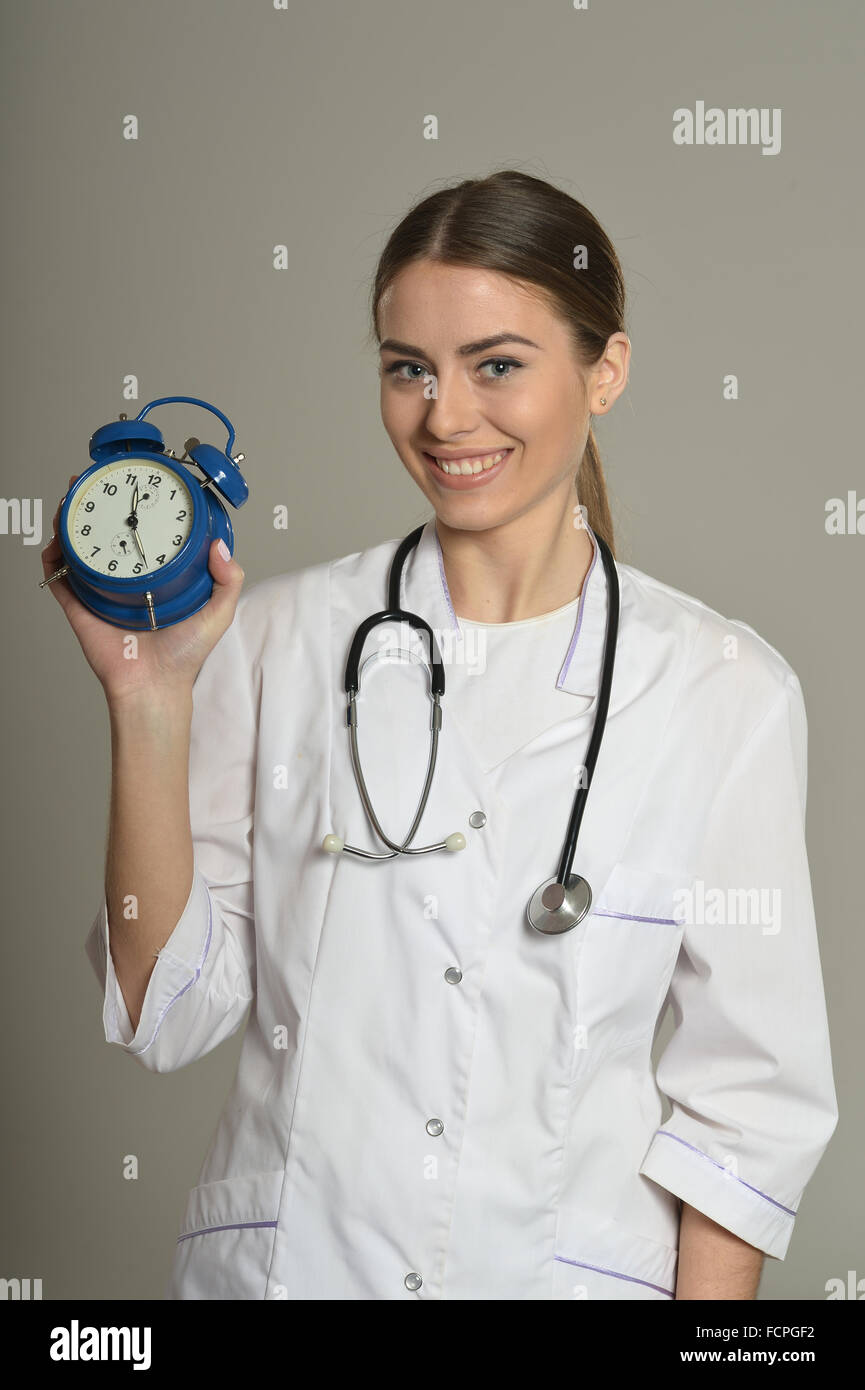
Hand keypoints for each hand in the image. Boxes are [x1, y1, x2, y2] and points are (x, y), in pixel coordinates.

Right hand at [40, 474, 244, 705]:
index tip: (135, 484)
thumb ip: (228, 579)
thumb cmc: (185, 654)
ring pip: (79, 547)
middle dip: (96, 505)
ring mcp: (100, 590)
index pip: (144, 534)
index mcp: (155, 575)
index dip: (137, 508)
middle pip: (106, 532)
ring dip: (70, 522)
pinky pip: (60, 577)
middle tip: (94, 484)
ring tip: (71, 503)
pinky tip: (56, 541)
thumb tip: (221, 544)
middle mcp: (126, 578)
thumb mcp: (218, 612)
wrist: (154, 686)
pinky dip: (53, 557)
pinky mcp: (80, 605)